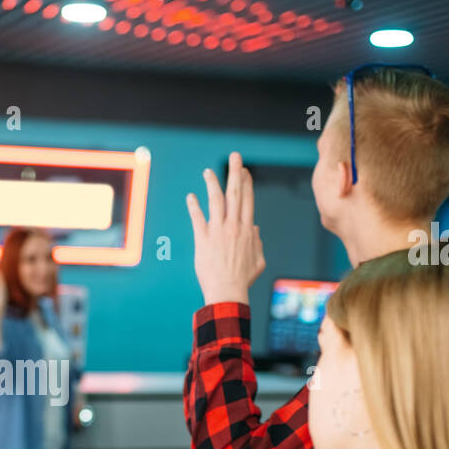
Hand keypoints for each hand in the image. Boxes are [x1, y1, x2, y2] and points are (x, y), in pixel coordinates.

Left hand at [186, 152, 265, 305]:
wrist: (227, 292)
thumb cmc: (243, 280)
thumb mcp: (258, 261)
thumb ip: (257, 243)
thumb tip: (255, 230)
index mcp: (248, 230)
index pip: (247, 200)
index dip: (246, 184)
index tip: (245, 171)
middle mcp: (234, 226)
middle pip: (235, 194)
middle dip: (236, 173)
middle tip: (235, 156)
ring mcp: (218, 232)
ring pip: (216, 201)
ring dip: (213, 184)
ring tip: (208, 172)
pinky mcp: (202, 239)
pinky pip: (198, 218)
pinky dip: (194, 206)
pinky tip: (190, 197)